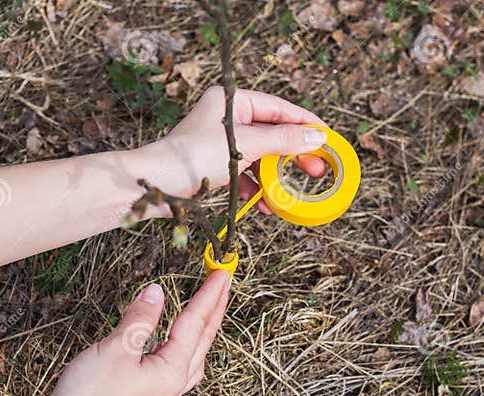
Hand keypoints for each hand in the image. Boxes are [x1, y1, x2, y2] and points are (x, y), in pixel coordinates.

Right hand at [40, 271, 230, 395]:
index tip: (222, 271)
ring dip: (203, 330)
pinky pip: (178, 367)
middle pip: (203, 339)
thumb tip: (157, 292)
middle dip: (215, 309)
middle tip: (224, 283)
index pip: (196, 323)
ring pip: (194, 356)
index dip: (209, 294)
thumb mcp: (116, 348)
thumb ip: (140, 318)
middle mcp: (174, 385)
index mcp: (172, 372)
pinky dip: (185, 347)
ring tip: (209, 310)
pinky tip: (175, 343)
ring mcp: (163, 395)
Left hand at [151, 87, 329, 210]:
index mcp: (232, 102)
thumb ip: (284, 141)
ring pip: (259, 157)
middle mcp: (226, 119)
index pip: (278, 108)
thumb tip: (318, 137)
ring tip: (292, 192)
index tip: (327, 138)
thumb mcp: (246, 145)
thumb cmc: (195, 156)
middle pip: (271, 134)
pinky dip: (256, 188)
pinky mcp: (214, 167)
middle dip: (293, 155)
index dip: (305, 123)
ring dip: (275, 176)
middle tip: (316, 171)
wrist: (156, 185)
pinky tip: (267, 204)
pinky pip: (244, 174)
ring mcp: (220, 143)